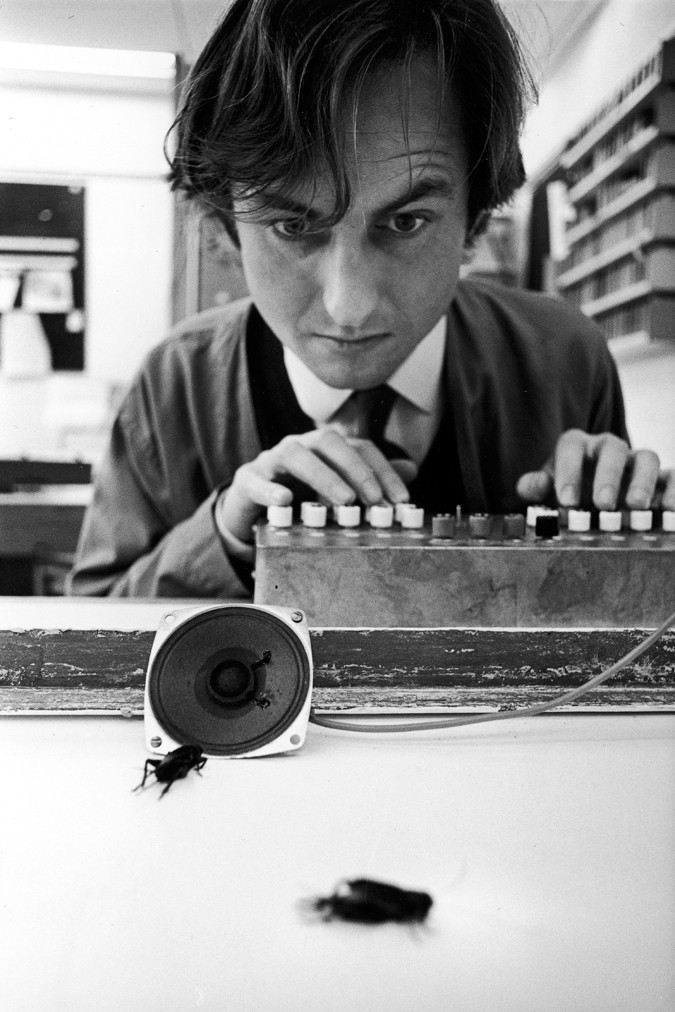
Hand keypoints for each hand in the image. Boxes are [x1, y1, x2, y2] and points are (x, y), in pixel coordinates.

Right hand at [218, 428, 416, 542]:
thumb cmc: (297, 495)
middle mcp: (300, 446)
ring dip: (323, 476)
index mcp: (325, 448)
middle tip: (374, 499)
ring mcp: (271, 461)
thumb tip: (412, 470)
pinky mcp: (248, 481)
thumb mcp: (336, 490)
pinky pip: (257, 481)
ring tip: (344, 500)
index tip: (401, 500)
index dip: (382, 470)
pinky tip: (285, 501)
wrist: (250, 510)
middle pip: (328, 441)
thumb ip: (371, 480)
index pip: (358, 447)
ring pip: (295, 454)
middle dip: (355, 469)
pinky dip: (271, 490)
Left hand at [516, 429, 674, 510]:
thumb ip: (535, 487)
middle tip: (602, 504)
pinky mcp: (661, 479)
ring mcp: (637, 462)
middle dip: (608, 476)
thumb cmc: (568, 491)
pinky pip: (672, 476)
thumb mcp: (548, 489)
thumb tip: (531, 485)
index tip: (566, 500)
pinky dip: (674, 490)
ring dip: (643, 481)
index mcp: (578, 446)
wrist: (593, 497)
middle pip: (613, 448)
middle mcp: (609, 448)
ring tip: (637, 507)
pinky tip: (671, 510)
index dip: (568, 470)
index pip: (571, 446)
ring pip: (647, 457)